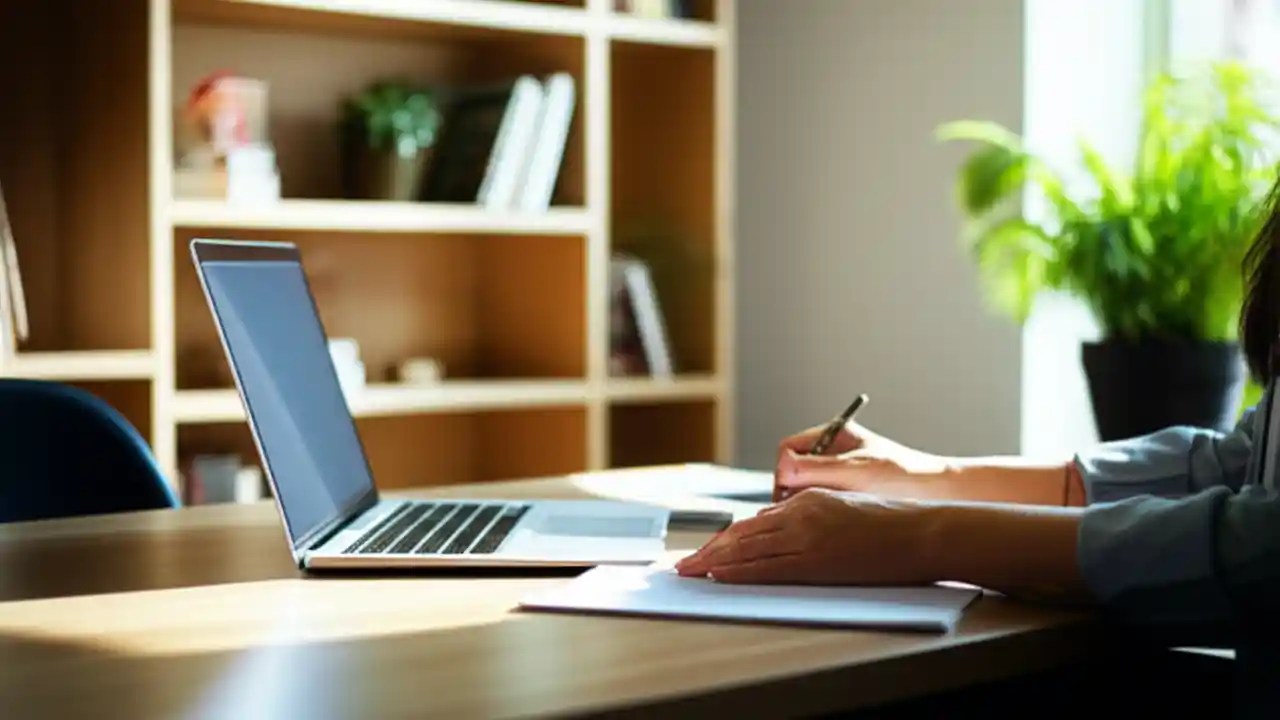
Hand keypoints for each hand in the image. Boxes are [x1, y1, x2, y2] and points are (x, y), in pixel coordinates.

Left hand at [674, 489, 936, 584]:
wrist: (922, 531)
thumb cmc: (890, 522)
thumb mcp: (840, 506)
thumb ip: (805, 514)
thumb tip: (772, 524)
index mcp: (806, 499)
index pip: (753, 520)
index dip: (724, 538)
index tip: (706, 550)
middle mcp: (800, 513)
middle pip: (742, 534)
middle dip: (709, 551)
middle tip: (684, 565)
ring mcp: (807, 536)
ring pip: (748, 549)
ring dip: (714, 561)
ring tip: (690, 572)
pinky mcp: (817, 559)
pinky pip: (768, 567)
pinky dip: (739, 571)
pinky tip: (720, 575)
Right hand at [774, 423, 951, 500]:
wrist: (939, 494)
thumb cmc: (907, 476)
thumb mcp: (858, 470)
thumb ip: (818, 468)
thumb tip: (784, 470)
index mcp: (834, 434)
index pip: (788, 449)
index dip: (785, 471)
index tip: (790, 492)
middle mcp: (832, 452)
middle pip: (792, 470)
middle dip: (795, 490)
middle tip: (806, 509)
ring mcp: (838, 473)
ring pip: (803, 488)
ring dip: (808, 503)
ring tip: (828, 514)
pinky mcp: (845, 493)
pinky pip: (818, 502)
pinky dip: (821, 511)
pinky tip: (837, 520)